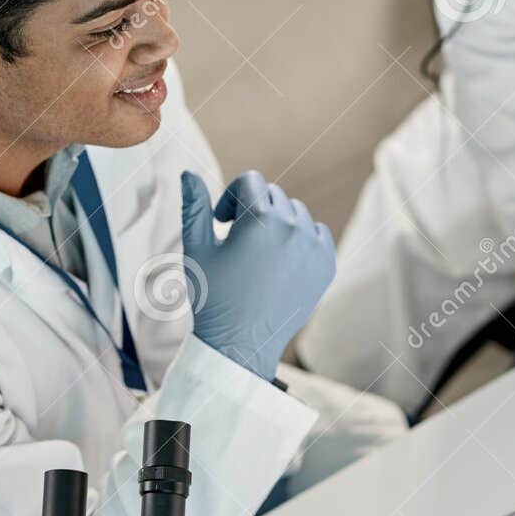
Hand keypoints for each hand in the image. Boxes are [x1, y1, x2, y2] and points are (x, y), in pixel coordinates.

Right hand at [180, 170, 335, 380]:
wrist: (242, 344)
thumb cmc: (213, 296)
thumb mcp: (197, 249)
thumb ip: (194, 207)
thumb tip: (188, 172)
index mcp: (260, 221)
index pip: (250, 181)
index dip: (231, 197)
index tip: (221, 223)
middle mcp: (292, 229)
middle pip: (273, 195)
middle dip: (253, 210)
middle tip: (238, 242)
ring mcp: (314, 247)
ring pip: (296, 212)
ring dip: (278, 223)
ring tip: (259, 254)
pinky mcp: (327, 265)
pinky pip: (317, 233)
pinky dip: (301, 239)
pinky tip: (281, 262)